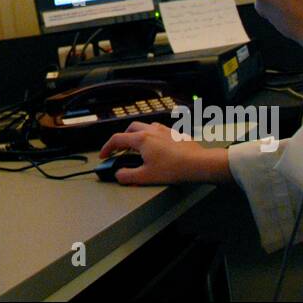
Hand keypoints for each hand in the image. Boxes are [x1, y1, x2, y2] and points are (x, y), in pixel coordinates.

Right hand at [98, 122, 230, 184]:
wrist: (197, 163)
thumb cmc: (174, 168)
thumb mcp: (146, 176)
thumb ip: (128, 176)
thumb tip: (118, 175)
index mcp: (141, 139)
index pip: (117, 139)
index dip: (107, 147)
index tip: (104, 155)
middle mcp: (151, 131)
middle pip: (130, 129)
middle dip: (122, 138)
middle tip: (120, 150)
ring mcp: (164, 131)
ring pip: (145, 126)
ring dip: (137, 135)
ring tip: (137, 147)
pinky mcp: (175, 134)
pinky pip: (158, 130)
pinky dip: (151, 136)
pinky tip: (156, 147)